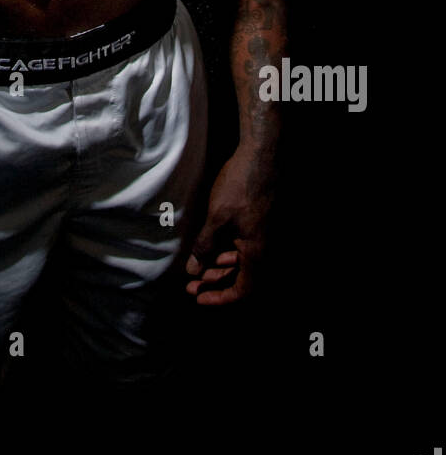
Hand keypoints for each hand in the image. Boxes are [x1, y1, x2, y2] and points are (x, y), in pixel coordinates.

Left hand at [185, 145, 274, 304]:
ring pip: (240, 263)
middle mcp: (264, 249)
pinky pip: (243, 247)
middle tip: (190, 283)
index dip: (219, 298)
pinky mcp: (259, 224)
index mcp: (257, 252)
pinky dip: (225, 251)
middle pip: (240, 278)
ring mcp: (262, 236)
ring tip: (195, 266)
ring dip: (218, 267)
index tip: (198, 297)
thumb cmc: (240, 185)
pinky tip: (208, 246)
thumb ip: (205, 247)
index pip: (242, 291)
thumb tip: (193, 271)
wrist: (261, 156)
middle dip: (214, 282)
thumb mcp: (217, 217)